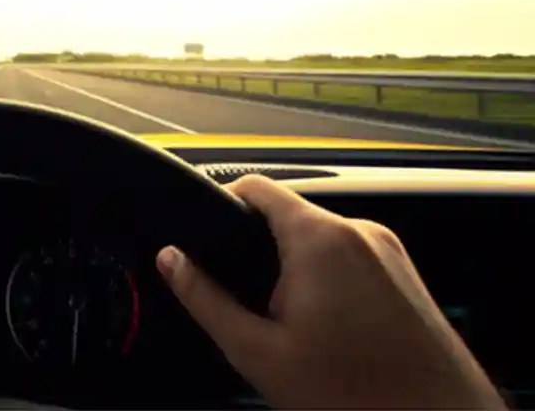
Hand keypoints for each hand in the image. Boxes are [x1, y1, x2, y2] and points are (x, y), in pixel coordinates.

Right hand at [156, 175, 503, 408]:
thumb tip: (171, 260)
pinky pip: (349, 261)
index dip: (220, 203)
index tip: (203, 235)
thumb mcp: (258, 351)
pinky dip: (328, 286)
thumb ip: (205, 299)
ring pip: (319, 243)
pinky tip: (328, 335)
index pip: (256, 186)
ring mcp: (388, 252)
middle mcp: (359, 233)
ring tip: (296, 332)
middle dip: (261, 256)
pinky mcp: (405, 275)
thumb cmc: (355, 396)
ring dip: (296, 274)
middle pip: (287, 218)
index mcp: (319, 239)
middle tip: (255, 312)